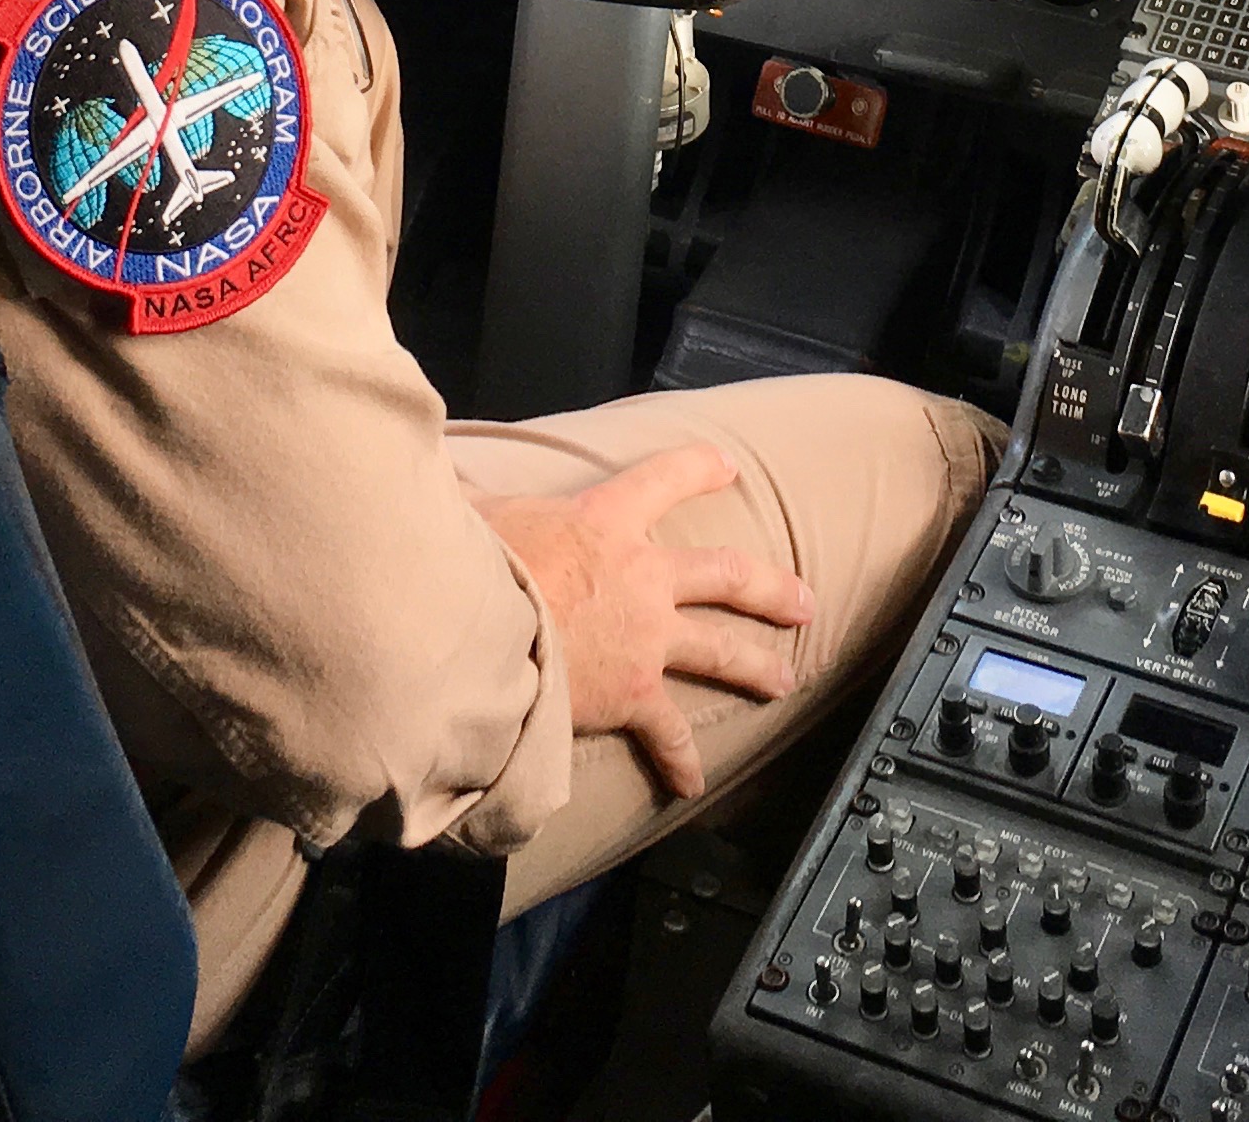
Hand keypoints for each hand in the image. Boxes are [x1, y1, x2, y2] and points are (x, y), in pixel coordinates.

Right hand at [477, 443, 815, 799]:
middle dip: (768, 586)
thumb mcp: (479, 508)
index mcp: (606, 519)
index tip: (727, 466)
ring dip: (756, 664)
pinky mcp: (633, 693)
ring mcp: (647, 637)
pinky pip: (670, 731)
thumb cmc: (473, 558)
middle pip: (725, 574)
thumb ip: (478, 493)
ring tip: (784, 678)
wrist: (478, 624)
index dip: (698, 469)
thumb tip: (447, 471)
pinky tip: (692, 781)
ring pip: (721, 649)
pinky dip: (681, 758)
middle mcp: (643, 574)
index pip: (663, 479)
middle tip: (801, 598)